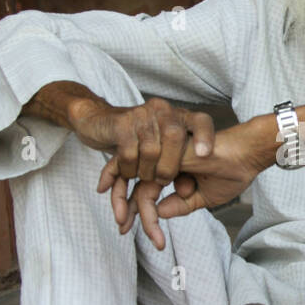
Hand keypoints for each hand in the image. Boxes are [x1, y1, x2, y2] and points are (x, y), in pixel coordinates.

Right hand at [69, 95, 215, 183]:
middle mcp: (162, 111)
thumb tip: (187, 193)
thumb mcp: (162, 153)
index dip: (205, 136)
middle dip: (169, 167)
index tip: (205, 155)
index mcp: (179, 117)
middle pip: (174, 138)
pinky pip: (128, 155)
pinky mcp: (120, 123)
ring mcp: (141, 114)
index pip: (201, 121)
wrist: (98, 123)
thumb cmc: (137, 142)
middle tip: (161, 182)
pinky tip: (126, 173)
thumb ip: (179, 169)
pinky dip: (127, 171)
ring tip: (141, 178)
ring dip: (146, 172)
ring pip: (151, 151)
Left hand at [99, 120, 268, 249]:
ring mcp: (164, 157)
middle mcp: (165, 159)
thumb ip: (181, 204)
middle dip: (124, 207)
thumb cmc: (231, 172)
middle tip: (121, 229)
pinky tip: (148, 222)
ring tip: (141, 233)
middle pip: (133, 182)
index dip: (139, 207)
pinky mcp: (165, 158)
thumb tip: (159, 213)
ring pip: (137, 185)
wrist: (246, 157)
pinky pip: (144, 182)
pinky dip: (141, 204)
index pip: (146, 186)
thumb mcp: (203, 197)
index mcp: (172, 166)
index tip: (138, 227)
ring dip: (134, 211)